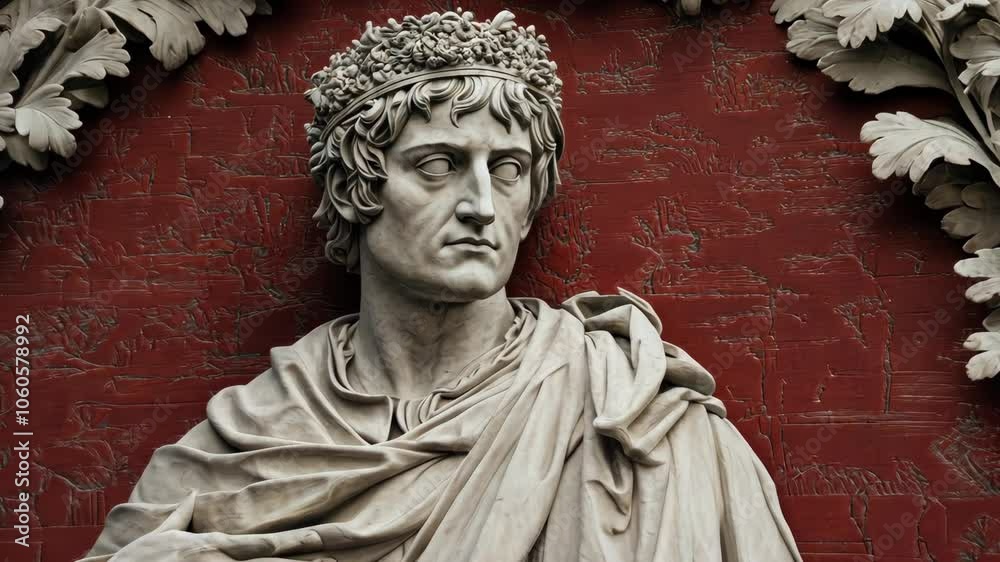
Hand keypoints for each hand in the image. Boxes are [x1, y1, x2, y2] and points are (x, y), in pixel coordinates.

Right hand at [108, 529, 331, 561]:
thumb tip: (194, 494)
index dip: (293, 541)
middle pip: (269, 561)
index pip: (261, 543)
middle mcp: (217, 561)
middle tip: (335, 557)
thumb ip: (182, 515)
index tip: (320, 537)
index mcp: (210, 545)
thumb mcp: (160, 535)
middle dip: (304, 560)